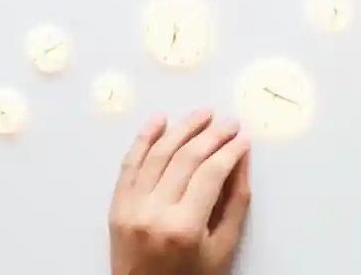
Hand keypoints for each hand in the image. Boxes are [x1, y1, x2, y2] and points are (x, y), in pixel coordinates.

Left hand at [109, 110, 252, 274]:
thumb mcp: (223, 246)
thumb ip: (235, 201)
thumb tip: (241, 158)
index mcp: (184, 227)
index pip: (211, 173)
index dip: (230, 151)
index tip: (243, 138)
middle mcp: (153, 213)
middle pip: (186, 159)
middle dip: (212, 135)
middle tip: (230, 122)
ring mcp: (131, 208)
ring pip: (157, 154)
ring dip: (182, 128)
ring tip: (202, 113)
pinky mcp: (117, 206)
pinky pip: (129, 164)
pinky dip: (143, 138)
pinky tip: (159, 120)